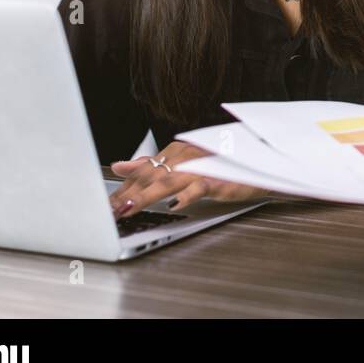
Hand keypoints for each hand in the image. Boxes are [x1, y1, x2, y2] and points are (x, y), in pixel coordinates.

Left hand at [108, 141, 269, 218]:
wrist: (256, 162)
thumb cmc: (219, 164)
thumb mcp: (183, 164)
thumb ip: (152, 165)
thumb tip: (121, 165)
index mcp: (176, 152)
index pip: (143, 170)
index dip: (123, 187)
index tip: (106, 203)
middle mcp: (185, 157)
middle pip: (150, 176)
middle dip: (127, 193)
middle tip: (109, 210)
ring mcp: (202, 167)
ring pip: (169, 181)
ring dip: (147, 195)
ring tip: (130, 209)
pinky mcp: (218, 179)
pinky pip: (200, 187)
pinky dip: (187, 195)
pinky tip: (175, 206)